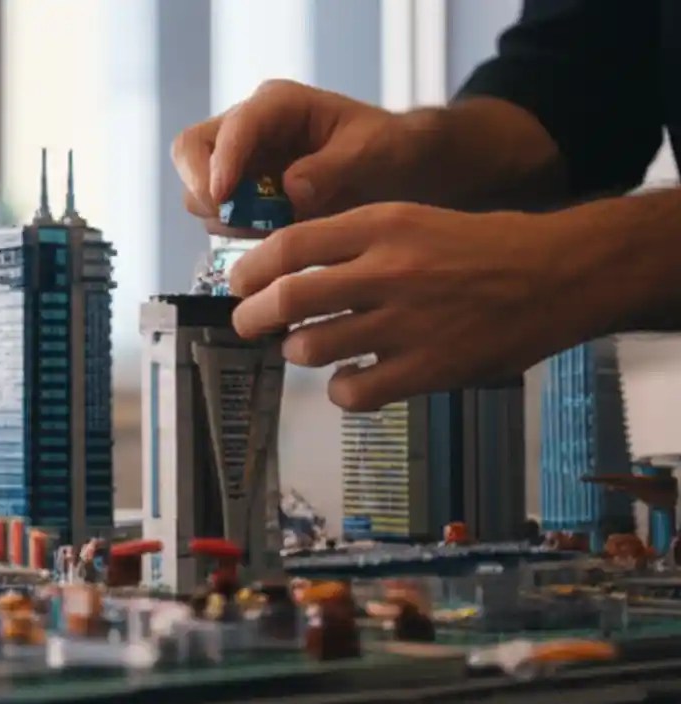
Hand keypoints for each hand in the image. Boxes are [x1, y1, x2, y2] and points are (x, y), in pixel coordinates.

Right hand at [171, 80, 422, 221]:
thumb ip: (332, 168)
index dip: (221, 161)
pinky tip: (276, 235)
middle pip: (191, 150)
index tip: (223, 197)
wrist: (393, 171)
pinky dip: (237, 232)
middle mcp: (247, 129)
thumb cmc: (384, 149)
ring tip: (275, 227)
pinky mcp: (240, 195)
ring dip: (226, 217)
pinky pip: (218, 217)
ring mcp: (239, 163)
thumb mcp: (370, 152)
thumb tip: (290, 191)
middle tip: (229, 218)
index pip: (233, 128)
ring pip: (199, 191)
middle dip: (202, 187)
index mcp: (277, 105)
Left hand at [228, 202, 606, 410]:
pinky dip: (340, 390)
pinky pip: (354, 392)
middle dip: (252, 316)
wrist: (555, 274)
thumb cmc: (475, 245)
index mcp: (381, 226)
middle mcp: (388, 272)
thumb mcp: (410, 218)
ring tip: (304, 346)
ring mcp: (407, 323)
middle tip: (247, 322)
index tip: (240, 283)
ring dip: (296, 350)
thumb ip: (351, 240)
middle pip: (288, 299)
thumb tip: (283, 266)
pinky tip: (350, 379)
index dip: (250, 269)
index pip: (289, 246)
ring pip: (312, 347)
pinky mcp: (427, 369)